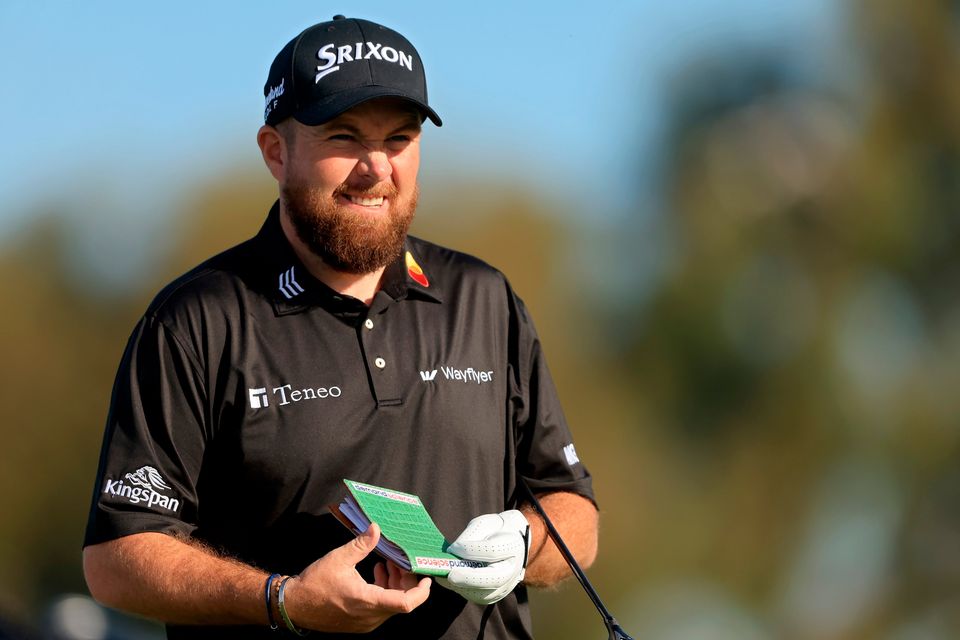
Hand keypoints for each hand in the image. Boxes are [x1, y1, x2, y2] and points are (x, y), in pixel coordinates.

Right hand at [283, 523, 430, 632]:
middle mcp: (369, 617)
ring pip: (390, 605)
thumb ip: (361, 544)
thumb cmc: (315, 583)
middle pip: (401, 602)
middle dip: (405, 580)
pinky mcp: (358, 623)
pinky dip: (383, 591)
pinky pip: (380, 609)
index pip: (406, 603)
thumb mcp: (339, 558)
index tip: (427, 578)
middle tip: (401, 561)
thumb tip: (376, 528)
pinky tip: (377, 573)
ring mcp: (364, 622)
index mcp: (368, 601)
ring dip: (394, 585)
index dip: (421, 592)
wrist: (294, 605)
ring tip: (388, 563)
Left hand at [437, 510, 529, 604]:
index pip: (492, 551)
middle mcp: (513, 568)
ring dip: (464, 587)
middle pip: (494, 578)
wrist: (515, 541)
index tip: (453, 548)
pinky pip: (481, 598)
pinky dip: (465, 591)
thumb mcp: (484, 524)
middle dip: (469, 578)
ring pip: (486, 594)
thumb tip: (452, 552)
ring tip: (446, 578)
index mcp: (513, 545)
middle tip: (450, 575)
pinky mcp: (498, 594)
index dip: (470, 550)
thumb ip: (470, 536)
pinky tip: (453, 583)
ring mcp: (508, 584)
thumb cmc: (495, 529)